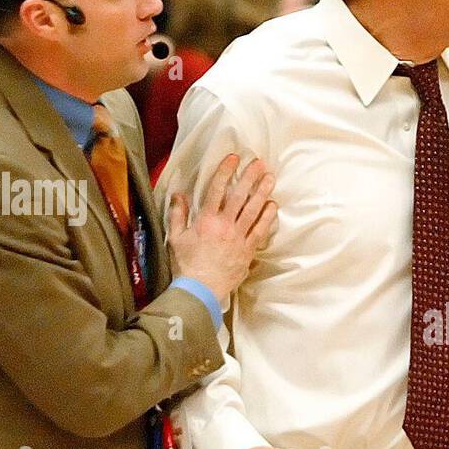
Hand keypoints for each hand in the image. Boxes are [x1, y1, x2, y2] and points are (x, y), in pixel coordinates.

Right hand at [167, 153, 275, 302]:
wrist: (200, 289)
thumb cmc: (186, 265)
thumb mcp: (176, 238)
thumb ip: (177, 215)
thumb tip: (178, 194)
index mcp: (206, 220)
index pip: (217, 189)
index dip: (225, 171)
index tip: (233, 158)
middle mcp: (225, 225)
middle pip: (240, 196)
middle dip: (250, 177)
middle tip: (260, 163)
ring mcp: (238, 237)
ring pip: (253, 210)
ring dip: (262, 192)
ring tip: (270, 178)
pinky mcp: (248, 250)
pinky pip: (260, 230)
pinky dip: (267, 217)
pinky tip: (273, 205)